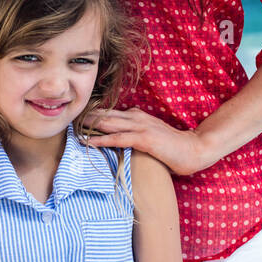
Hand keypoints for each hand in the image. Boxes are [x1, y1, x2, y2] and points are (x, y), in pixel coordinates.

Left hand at [83, 108, 212, 175]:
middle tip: (67, 120)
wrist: (194, 148)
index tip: (76, 118)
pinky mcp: (143, 139)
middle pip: (104, 115)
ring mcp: (140, 127)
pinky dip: (101, 139)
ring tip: (71, 128)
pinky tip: (88, 142)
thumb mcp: (151, 134)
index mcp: (137, 115)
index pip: (110, 113)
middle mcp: (136, 117)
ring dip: (88, 126)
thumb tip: (120, 137)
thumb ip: (136, 132)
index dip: (92, 115)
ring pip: (108, 124)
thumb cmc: (173, 146)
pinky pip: (117, 138)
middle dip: (85, 117)